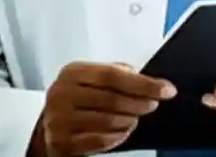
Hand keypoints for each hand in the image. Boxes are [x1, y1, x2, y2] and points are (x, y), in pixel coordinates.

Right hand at [30, 61, 176, 156]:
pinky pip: (99, 141)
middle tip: (153, 104)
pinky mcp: (61, 142)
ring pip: (107, 121)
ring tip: (136, 117)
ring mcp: (58, 120)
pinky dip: (118, 136)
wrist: (49, 122)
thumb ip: (117, 73)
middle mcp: (61, 94)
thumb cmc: (78, 96)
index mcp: (72, 72)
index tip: (166, 89)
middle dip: (139, 103)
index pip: (113, 75)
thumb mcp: (91, 77)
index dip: (143, 83)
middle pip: (112, 99)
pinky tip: (123, 130)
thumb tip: (149, 80)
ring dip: (129, 120)